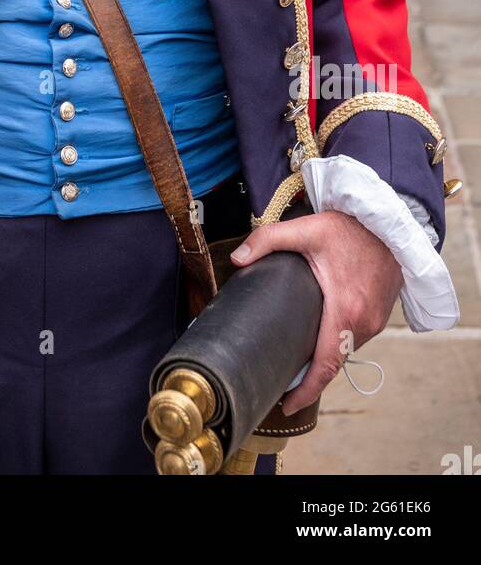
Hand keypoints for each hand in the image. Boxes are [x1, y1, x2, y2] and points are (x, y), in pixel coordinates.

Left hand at [229, 209, 402, 414]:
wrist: (390, 223)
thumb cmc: (350, 228)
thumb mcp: (306, 228)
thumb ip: (268, 239)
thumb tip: (237, 258)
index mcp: (345, 311)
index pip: (325, 365)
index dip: (306, 391)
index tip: (287, 405)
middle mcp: (364, 323)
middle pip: (334, 362)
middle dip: (309, 377)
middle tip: (282, 382)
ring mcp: (376, 321)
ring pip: (345, 350)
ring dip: (324, 357)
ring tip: (297, 360)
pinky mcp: (381, 315)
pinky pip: (356, 338)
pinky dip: (338, 343)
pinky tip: (321, 337)